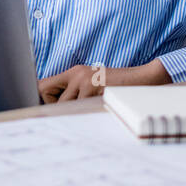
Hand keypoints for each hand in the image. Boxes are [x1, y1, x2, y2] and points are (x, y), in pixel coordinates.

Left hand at [38, 60, 171, 102]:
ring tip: (86, 111)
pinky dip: (83, 113)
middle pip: (45, 93)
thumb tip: (56, 109)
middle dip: (52, 107)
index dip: (43, 99)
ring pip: (62, 104)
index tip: (50, 109)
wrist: (142, 80)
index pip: (43, 85)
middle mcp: (75, 74)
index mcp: (74, 72)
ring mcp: (83, 80)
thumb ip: (76, 92)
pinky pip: (77, 107)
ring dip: (71, 112)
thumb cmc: (118, 87)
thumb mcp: (93, 85)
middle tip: (68, 113)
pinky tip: (96, 109)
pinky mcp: (91, 87)